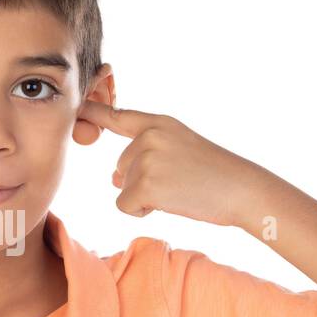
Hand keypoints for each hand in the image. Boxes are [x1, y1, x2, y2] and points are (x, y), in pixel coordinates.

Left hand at [76, 100, 269, 227]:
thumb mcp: (179, 152)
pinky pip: (125, 205)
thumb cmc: (215, 175)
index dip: (94, 112)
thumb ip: (145, 157)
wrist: (242, 189)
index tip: (74, 105)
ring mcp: (146, 158)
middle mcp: (149, 136)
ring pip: (123, 188)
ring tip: (180, 190)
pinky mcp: (145, 184)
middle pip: (121, 168)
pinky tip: (171, 202)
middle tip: (180, 181)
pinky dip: (143, 211)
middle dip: (144, 182)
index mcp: (159, 124)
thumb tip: (113, 179)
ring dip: (146, 197)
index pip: (119, 117)